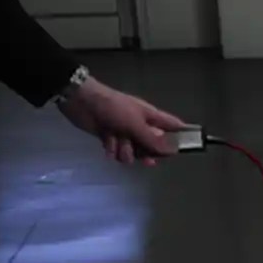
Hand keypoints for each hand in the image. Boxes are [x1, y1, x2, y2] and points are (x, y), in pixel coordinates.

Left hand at [56, 77, 186, 165]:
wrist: (82, 102)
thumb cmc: (113, 108)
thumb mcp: (135, 124)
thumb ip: (153, 140)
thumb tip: (173, 150)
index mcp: (151, 117)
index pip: (173, 127)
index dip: (180, 138)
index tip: (180, 151)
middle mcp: (141, 126)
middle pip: (153, 146)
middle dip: (148, 154)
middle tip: (147, 160)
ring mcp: (125, 133)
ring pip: (133, 152)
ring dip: (125, 151)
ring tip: (117, 142)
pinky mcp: (111, 138)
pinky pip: (117, 152)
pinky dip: (112, 149)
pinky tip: (106, 141)